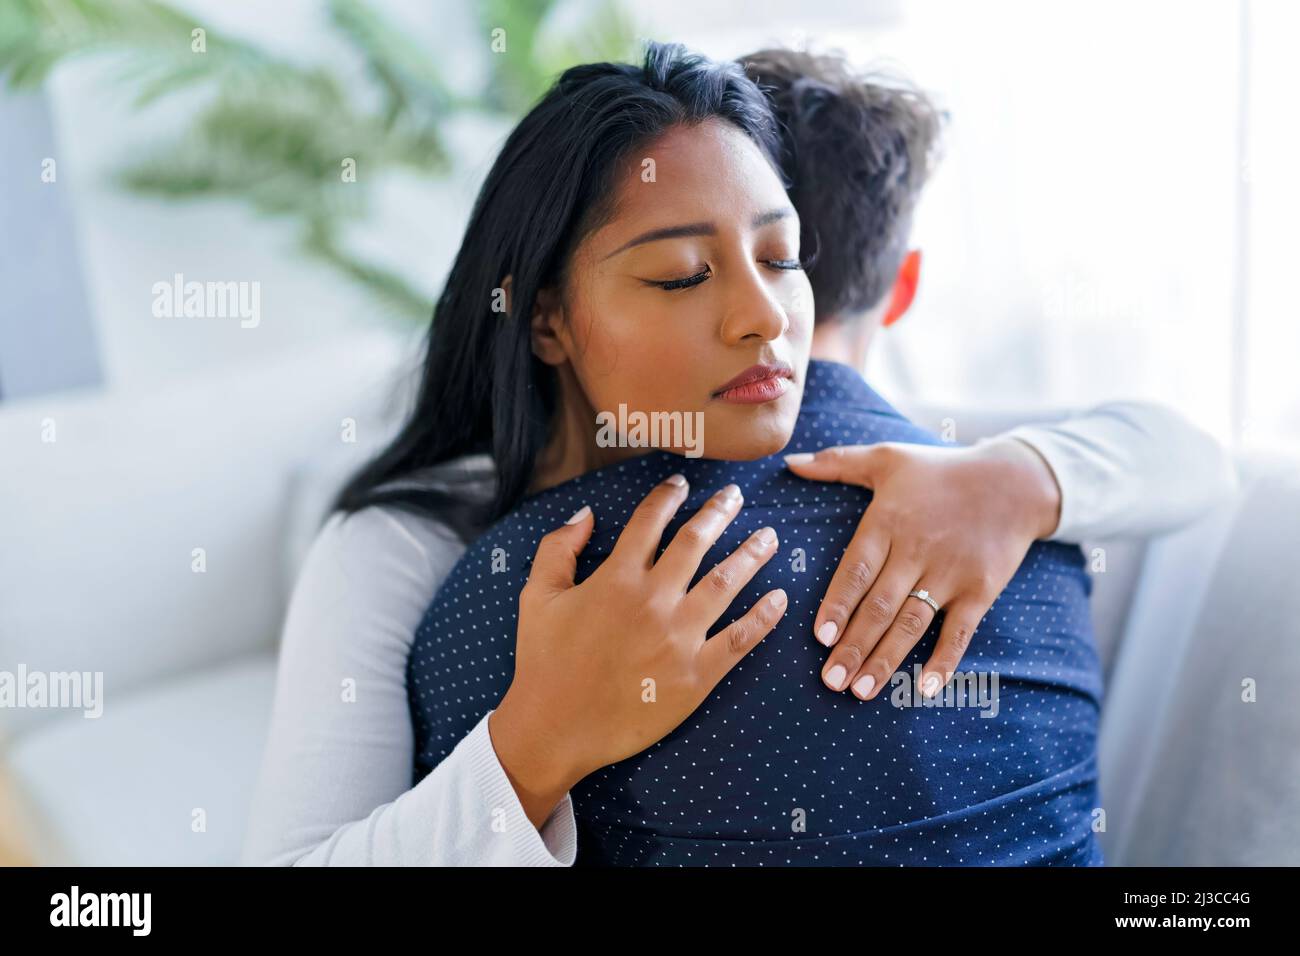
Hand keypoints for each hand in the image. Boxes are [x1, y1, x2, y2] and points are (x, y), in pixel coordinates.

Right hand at [489, 474, 787, 827]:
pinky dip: (763, 616)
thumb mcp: (538, 596)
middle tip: (736, 496)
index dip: (668, 496)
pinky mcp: (697, 675)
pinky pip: (740, 638)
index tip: (682, 483)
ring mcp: (679, 637)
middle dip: (720, 512)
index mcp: (616, 578)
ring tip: (769, 536)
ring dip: (752, 555)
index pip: (649, 522)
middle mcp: (653, 600)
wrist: (555, 728)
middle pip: (696, 542)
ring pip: (727, 582)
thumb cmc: (543, 663)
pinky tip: (779, 598)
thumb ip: (558, 548)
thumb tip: (585, 513)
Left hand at [783, 438, 1060, 702]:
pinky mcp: (980, 590)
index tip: (820, 637)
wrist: (1014, 480)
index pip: (856, 570)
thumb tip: (789, 462)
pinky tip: (924, 689)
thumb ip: (836, 462)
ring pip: (912, 623)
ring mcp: (950, 573)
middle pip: (880, 605)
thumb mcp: (887, 457)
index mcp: (888, 522)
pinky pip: (959, 631)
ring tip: (861, 690)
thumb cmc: (941, 470)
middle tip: (831, 680)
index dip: (838, 605)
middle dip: (854, 645)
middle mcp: (916, 550)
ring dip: (885, 659)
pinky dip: (943, 661)